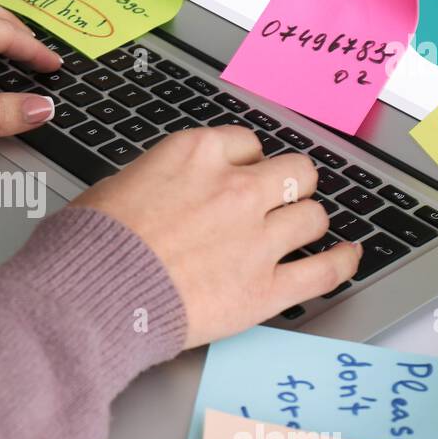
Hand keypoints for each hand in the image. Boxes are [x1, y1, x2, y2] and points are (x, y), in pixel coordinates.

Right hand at [73, 127, 361, 347]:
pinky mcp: (264, 289)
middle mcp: (235, 189)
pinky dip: (341, 263)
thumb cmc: (91, 245)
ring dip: (308, 221)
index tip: (242, 174)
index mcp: (196, 155)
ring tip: (303, 230)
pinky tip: (347, 257)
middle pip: (294, 172)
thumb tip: (162, 193)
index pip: (247, 144)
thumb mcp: (115, 188)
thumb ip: (156, 182)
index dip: (247, 161)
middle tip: (280, 199)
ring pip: (313, 216)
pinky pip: (324, 271)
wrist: (92, 294)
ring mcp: (256, 239)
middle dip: (288, 185)